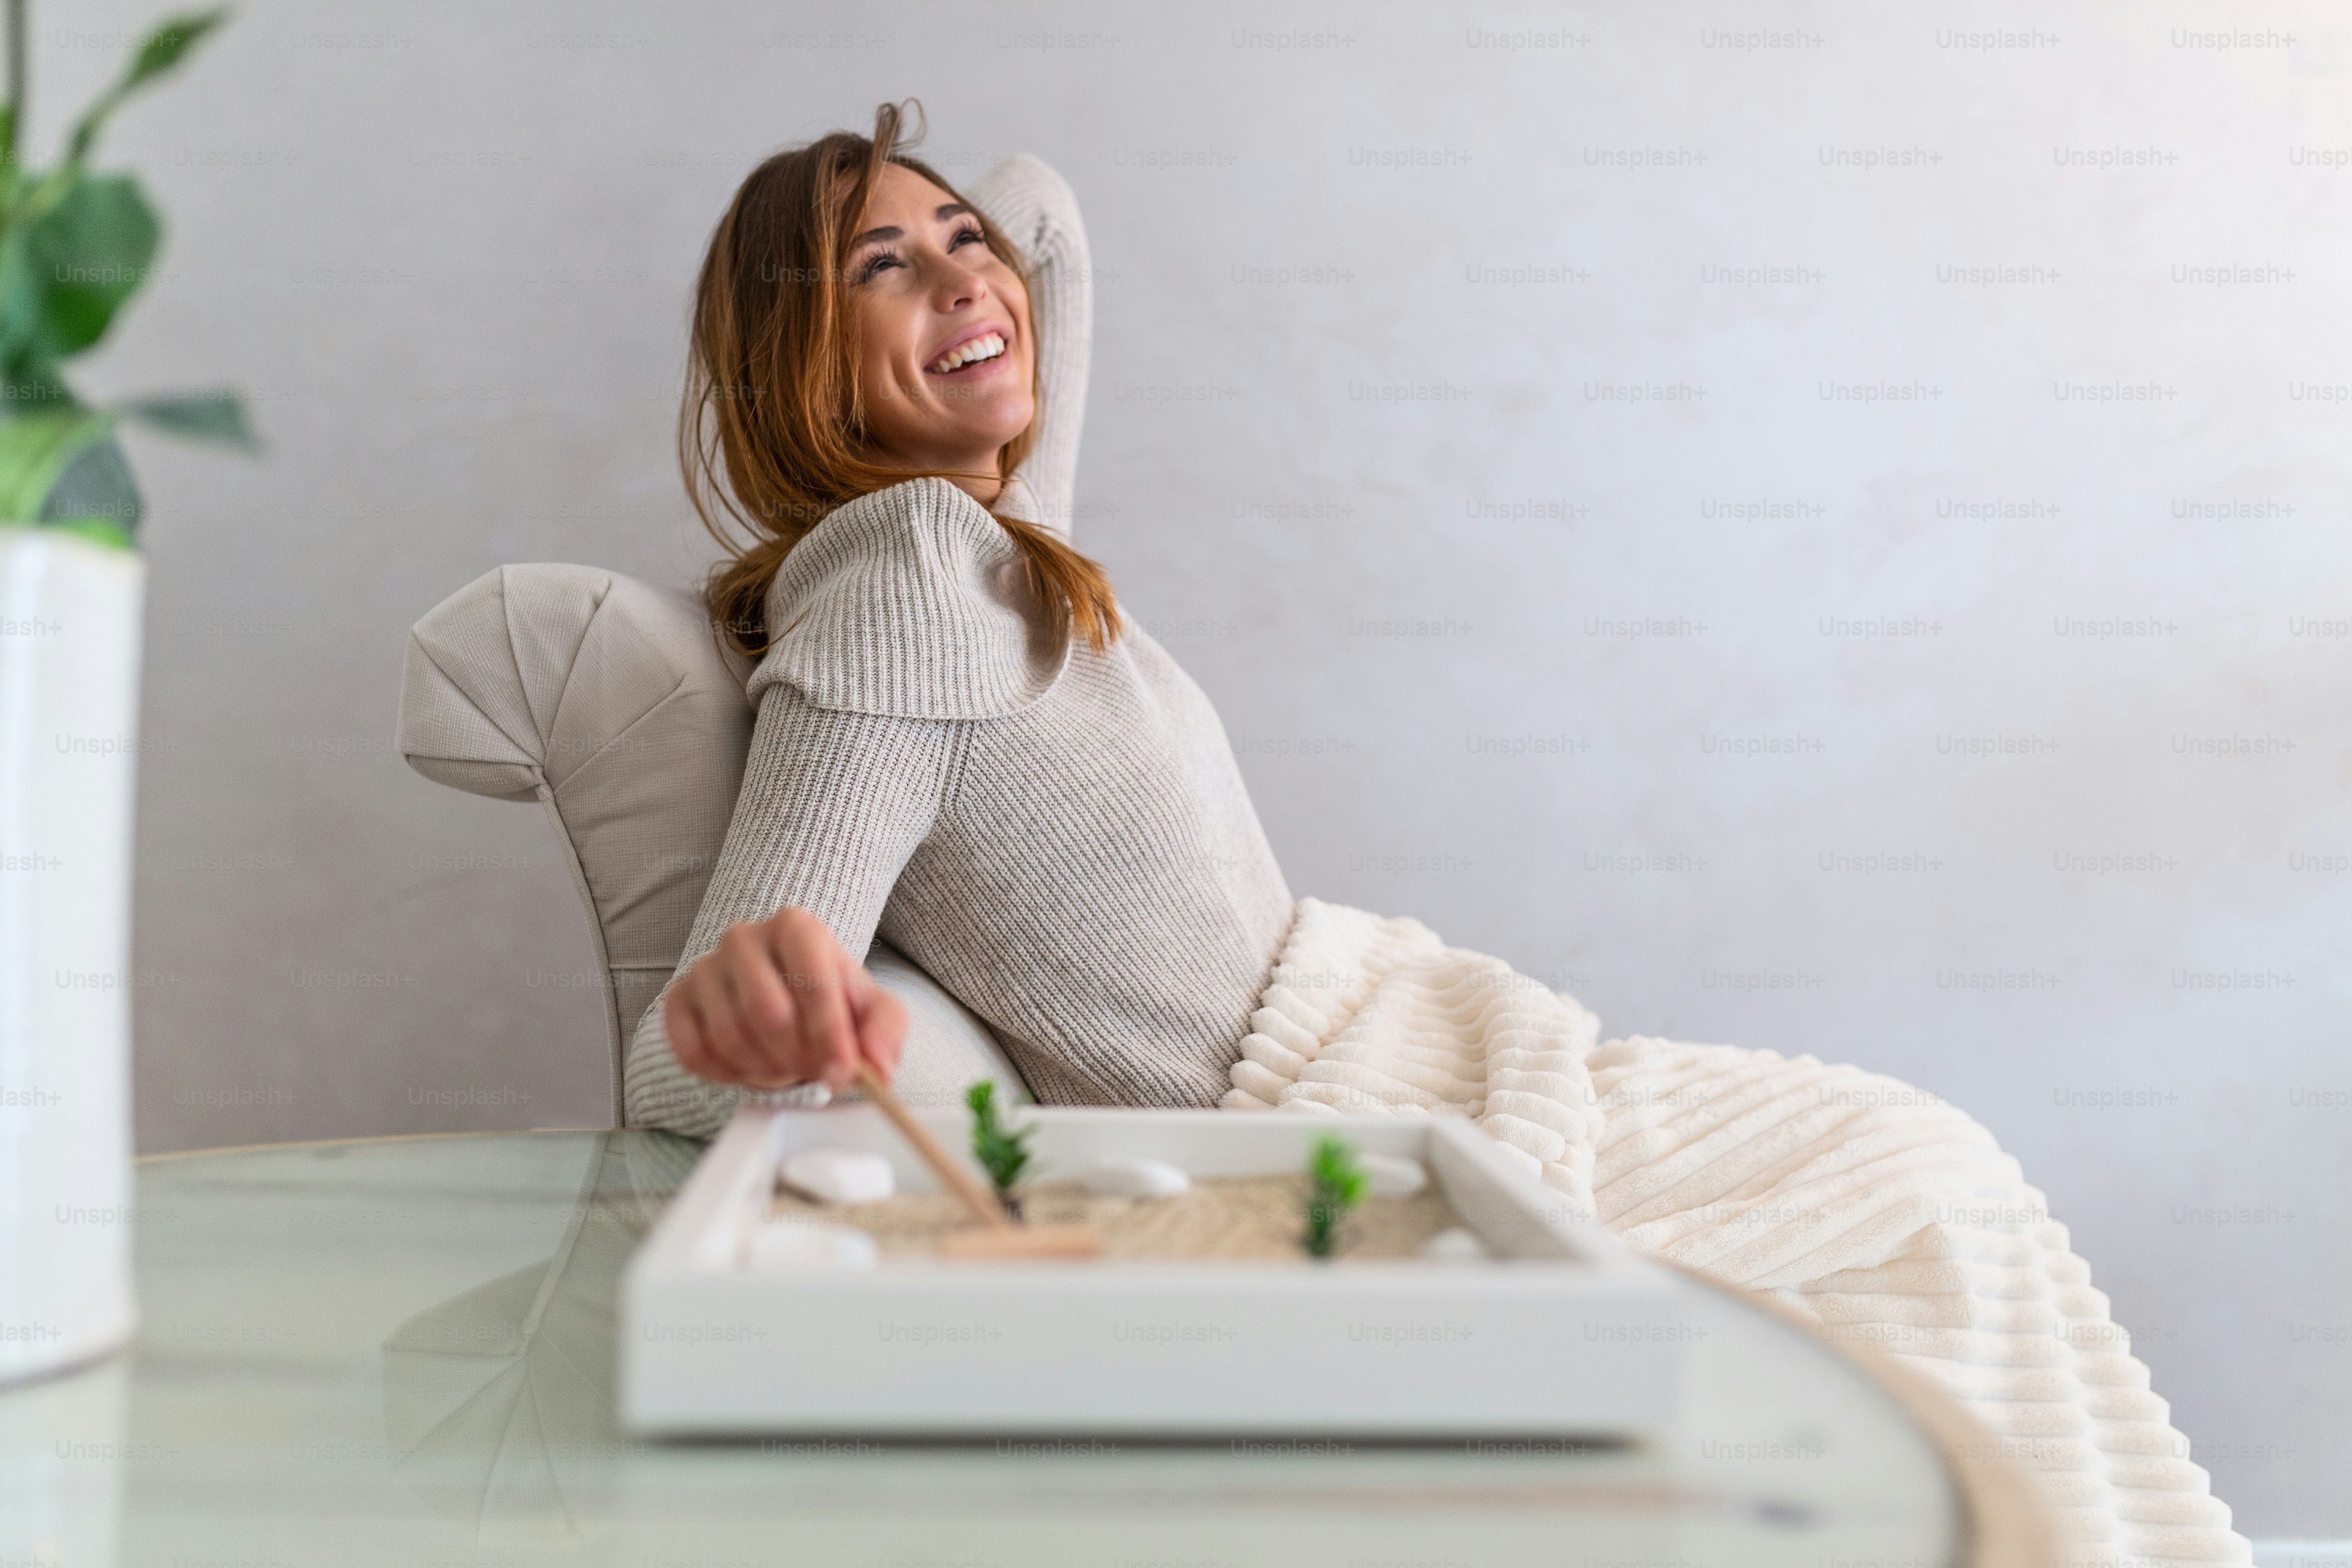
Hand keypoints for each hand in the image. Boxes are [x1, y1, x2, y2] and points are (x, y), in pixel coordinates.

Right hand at [663, 908, 906, 1093]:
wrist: (789, 1000)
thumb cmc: (833, 1002)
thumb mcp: (874, 1011)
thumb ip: (885, 1033)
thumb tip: (876, 1069)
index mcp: (796, 927)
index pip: (811, 981)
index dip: (829, 1035)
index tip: (842, 1074)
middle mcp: (743, 938)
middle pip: (767, 1013)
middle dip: (796, 1057)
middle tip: (812, 1072)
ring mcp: (705, 967)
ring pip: (729, 1037)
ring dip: (764, 1070)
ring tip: (785, 1067)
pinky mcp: (677, 999)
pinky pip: (691, 1051)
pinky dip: (725, 1075)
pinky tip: (749, 1070)